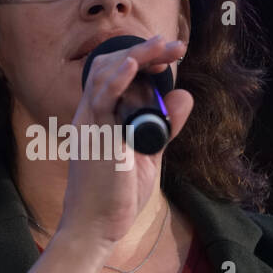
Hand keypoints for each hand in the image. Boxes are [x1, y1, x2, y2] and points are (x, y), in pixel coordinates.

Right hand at [54, 34, 192, 249]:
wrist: (95, 227)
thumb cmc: (116, 195)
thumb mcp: (149, 154)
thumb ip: (165, 126)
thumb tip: (182, 96)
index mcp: (101, 116)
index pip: (117, 73)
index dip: (143, 59)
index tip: (170, 54)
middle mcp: (91, 113)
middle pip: (111, 65)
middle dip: (145, 51)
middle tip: (175, 46)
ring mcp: (90, 121)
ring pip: (107, 73)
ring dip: (139, 56)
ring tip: (164, 46)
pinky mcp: (93, 134)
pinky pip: (101, 98)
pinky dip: (117, 79)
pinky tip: (134, 64)